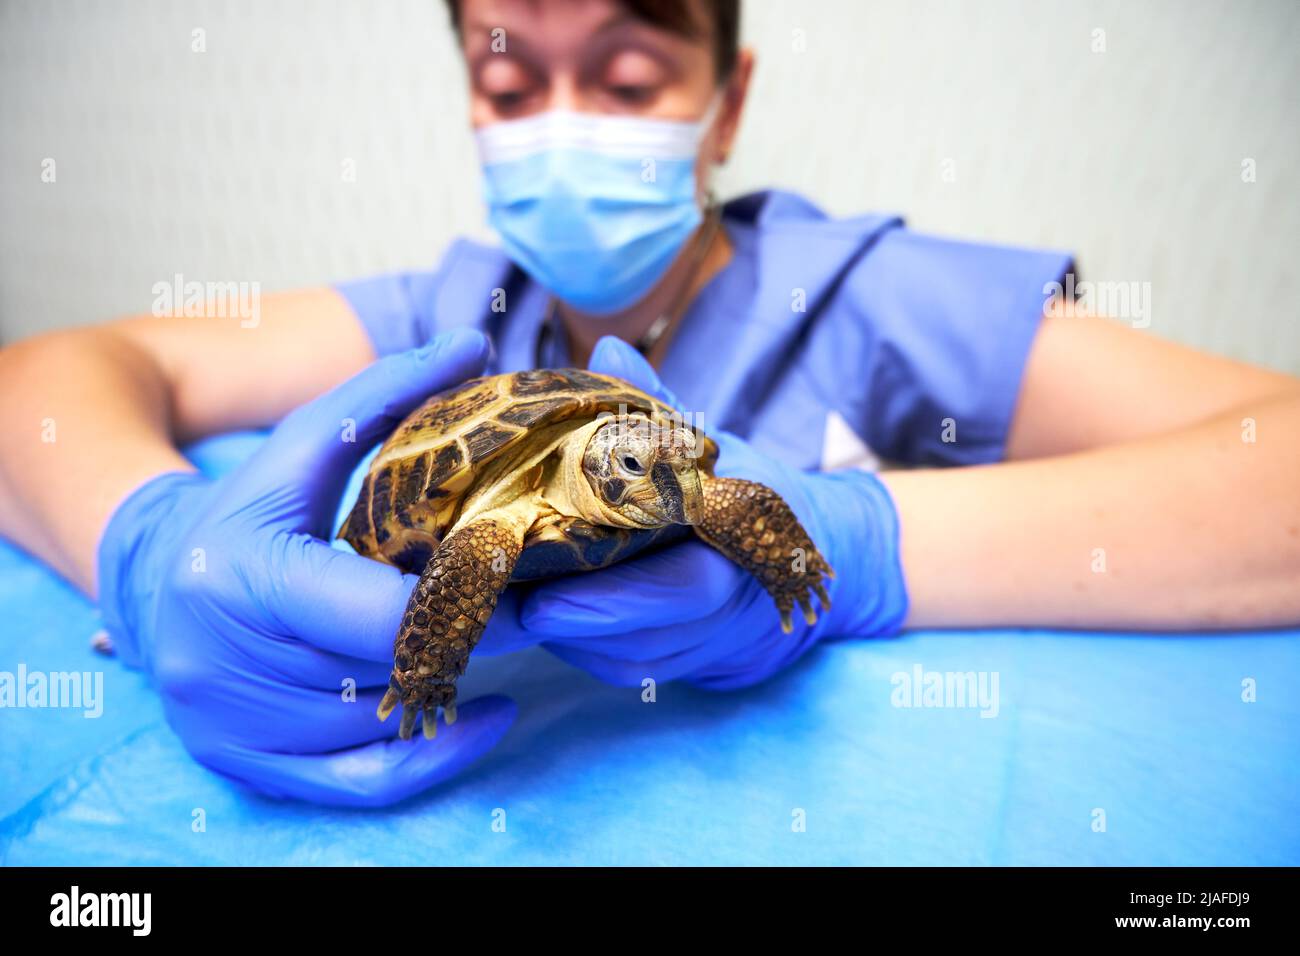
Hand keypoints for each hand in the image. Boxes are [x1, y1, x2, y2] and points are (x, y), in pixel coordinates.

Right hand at [96, 330, 515, 806]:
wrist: (157, 581)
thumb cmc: (244, 507)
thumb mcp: (303, 442)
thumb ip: (386, 391)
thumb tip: (474, 341)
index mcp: (244, 576)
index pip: (384, 614)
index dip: (468, 600)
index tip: (525, 572)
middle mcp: (229, 663)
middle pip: (391, 668)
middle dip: (474, 636)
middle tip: (536, 603)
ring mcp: (234, 724)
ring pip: (384, 723)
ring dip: (453, 683)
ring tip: (504, 643)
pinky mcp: (247, 762)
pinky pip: (363, 784)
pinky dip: (434, 759)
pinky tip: (489, 719)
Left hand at [516, 337, 909, 689]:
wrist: (798, 555)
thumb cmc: (738, 486)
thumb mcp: (708, 443)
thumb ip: (658, 405)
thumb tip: (611, 348)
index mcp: (736, 549)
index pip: (681, 591)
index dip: (616, 603)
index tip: (547, 603)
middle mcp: (723, 609)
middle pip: (638, 640)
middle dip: (566, 626)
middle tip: (496, 605)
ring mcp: (701, 642)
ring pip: (623, 659)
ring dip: (563, 638)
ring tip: (501, 603)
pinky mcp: (678, 662)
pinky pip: (620, 666)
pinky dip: (576, 647)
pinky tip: (535, 613)